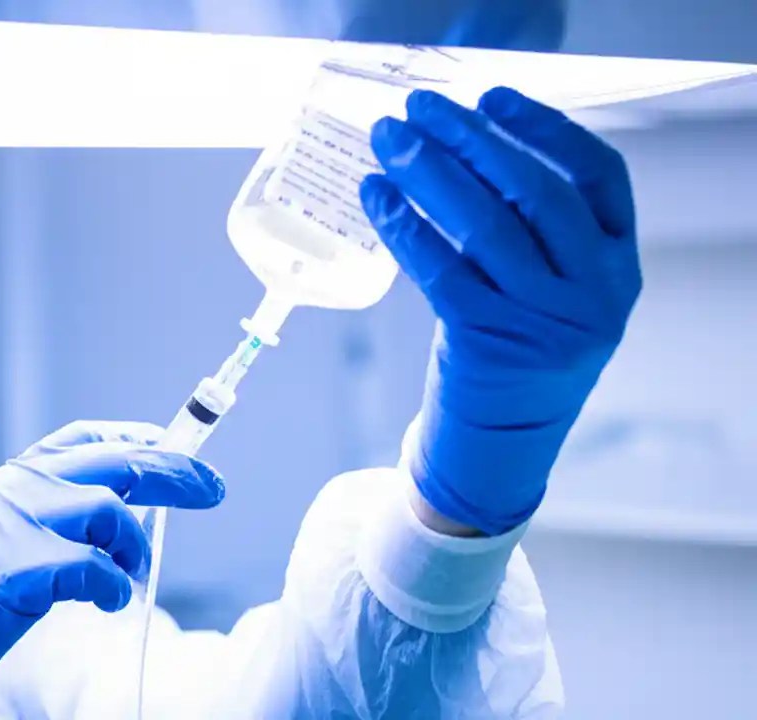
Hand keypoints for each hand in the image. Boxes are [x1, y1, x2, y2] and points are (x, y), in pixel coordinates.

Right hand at [0, 421, 225, 718]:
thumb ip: (36, 523)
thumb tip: (103, 524)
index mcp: (5, 483)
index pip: (82, 438)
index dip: (136, 436)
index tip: (171, 442)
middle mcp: (11, 491)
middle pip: (114, 460)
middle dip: (174, 469)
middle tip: (213, 489)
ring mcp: (11, 526)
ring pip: (109, 509)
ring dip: (135, 546)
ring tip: (134, 577)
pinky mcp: (15, 572)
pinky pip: (94, 568)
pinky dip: (114, 586)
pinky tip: (109, 604)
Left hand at [360, 87, 640, 535]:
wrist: (503, 441)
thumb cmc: (520, 346)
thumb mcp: (556, 287)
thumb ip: (537, 229)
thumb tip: (464, 144)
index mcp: (619, 265)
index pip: (599, 174)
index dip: (545, 127)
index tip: (490, 97)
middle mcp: (593, 291)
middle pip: (533, 191)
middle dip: (470, 140)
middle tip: (417, 110)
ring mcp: (545, 320)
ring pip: (483, 225)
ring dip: (427, 173)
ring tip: (386, 141)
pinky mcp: (489, 341)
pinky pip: (439, 268)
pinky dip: (404, 224)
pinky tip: (375, 196)